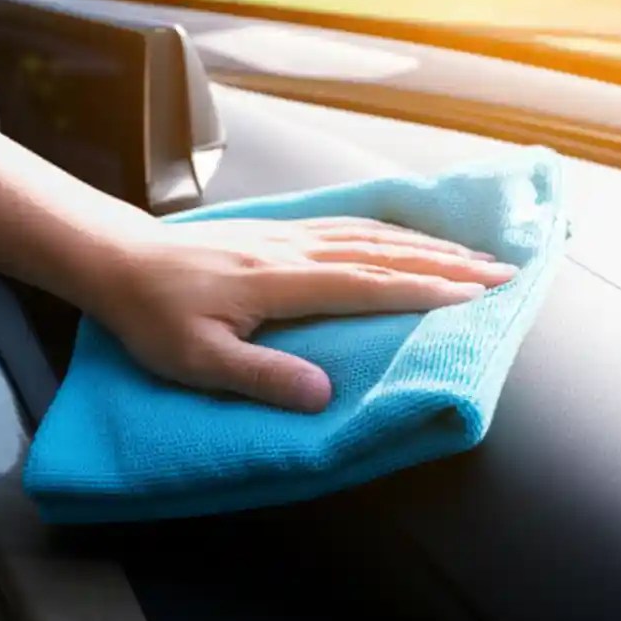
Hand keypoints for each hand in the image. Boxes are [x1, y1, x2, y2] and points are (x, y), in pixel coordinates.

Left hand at [85, 217, 517, 412]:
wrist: (118, 260)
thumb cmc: (153, 315)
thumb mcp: (196, 360)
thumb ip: (261, 376)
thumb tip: (324, 395)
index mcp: (280, 282)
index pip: (368, 284)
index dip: (425, 290)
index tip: (475, 296)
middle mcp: (294, 251)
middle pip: (385, 252)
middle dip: (448, 263)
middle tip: (502, 270)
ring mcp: (288, 236)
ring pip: (372, 234)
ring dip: (427, 243)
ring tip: (473, 253)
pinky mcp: (278, 231)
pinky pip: (348, 225)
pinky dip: (390, 229)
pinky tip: (406, 235)